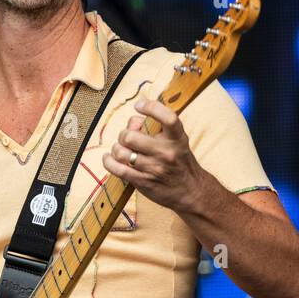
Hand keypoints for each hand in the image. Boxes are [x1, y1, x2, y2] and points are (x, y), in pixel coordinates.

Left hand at [101, 97, 204, 213]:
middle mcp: (166, 152)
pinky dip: (108, 161)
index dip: (151, 107)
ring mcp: (154, 168)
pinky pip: (118, 169)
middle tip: (126, 138)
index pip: (168, 118)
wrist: (190, 192)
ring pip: (121, 152)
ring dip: (116, 149)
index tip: (139, 105)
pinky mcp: (144, 182)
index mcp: (177, 138)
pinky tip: (109, 158)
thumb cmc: (179, 162)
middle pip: (131, 136)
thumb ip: (157, 128)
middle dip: (123, 135)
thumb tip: (133, 122)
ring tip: (119, 149)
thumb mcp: (176, 142)